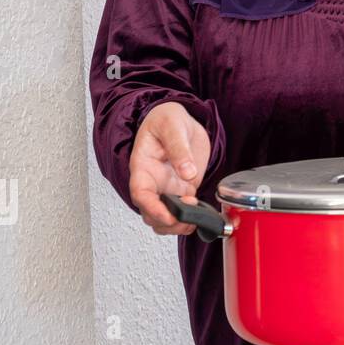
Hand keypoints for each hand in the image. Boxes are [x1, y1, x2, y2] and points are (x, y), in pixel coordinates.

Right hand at [128, 100, 211, 235]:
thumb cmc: (166, 119)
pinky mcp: (184, 188)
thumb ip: (179, 149)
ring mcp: (168, 187)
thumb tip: (187, 173)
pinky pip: (184, 210)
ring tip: (196, 219)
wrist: (179, 119)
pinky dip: (192, 217)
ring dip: (178, 225)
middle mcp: (153, 182)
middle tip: (188, 218)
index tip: (168, 216)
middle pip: (151, 213)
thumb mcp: (172, 126)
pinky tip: (203, 215)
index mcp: (143, 167)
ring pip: (165, 217)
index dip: (152, 209)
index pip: (141, 194)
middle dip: (166, 222)